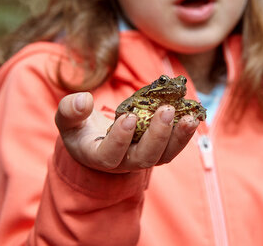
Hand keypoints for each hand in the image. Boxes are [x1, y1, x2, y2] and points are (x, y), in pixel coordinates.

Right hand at [55, 92, 199, 172]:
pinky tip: (194, 115)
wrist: (94, 139)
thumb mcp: (68, 118)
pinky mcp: (158, 150)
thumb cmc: (79, 128)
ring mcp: (143, 157)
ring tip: (190, 117)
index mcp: (98, 157)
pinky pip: (174, 146)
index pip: (109, 154)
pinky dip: (184, 133)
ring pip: (164, 155)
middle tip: (165, 110)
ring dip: (179, 137)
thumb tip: (84, 100)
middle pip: (144, 158)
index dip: (119, 139)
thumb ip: (70, 110)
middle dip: (157, 135)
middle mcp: (123, 162)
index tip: (126, 117)